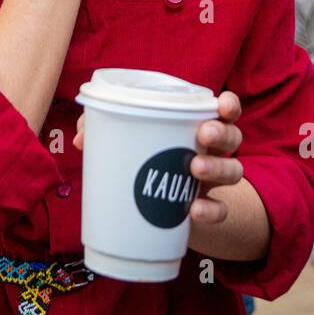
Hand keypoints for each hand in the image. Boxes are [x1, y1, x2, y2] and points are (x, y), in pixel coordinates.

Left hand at [72, 90, 243, 224]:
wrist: (159, 206)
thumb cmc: (144, 157)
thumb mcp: (128, 140)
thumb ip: (103, 131)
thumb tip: (80, 139)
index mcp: (197, 125)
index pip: (224, 110)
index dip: (229, 105)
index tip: (222, 104)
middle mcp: (213, 150)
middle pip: (232, 137)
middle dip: (221, 133)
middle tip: (203, 134)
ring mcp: (212, 180)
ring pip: (233, 171)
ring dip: (217, 167)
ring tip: (195, 168)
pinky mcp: (207, 207)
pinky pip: (220, 209)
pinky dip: (211, 210)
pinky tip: (195, 210)